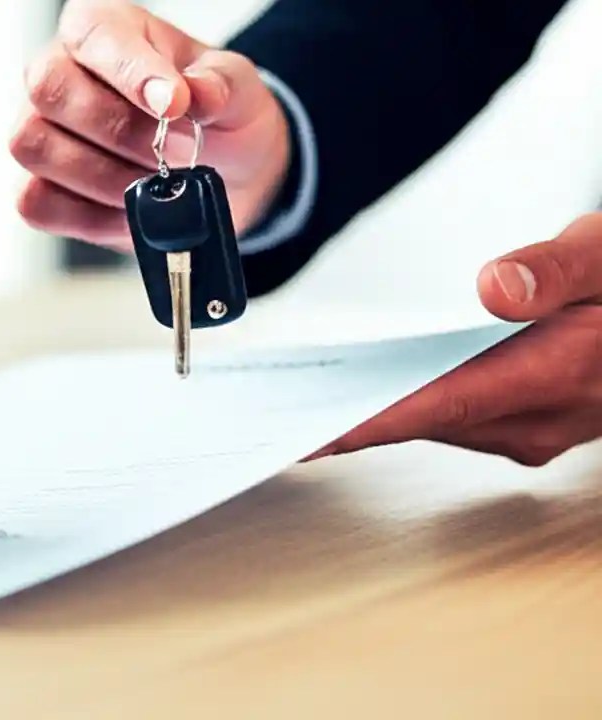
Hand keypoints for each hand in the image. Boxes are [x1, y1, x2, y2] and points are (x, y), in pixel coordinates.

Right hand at [11, 0, 290, 248]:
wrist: (218, 171)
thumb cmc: (212, 115)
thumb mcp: (235, 89)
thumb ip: (220, 85)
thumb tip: (200, 94)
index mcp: (100, 28)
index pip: (93, 35)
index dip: (129, 70)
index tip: (174, 103)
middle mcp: (56, 72)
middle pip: (50, 90)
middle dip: (120, 131)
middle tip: (175, 153)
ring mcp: (36, 131)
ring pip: (35, 147)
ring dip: (105, 176)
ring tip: (157, 183)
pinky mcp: (34, 188)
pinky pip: (38, 203)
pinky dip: (90, 215)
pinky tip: (131, 209)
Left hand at [312, 213, 601, 466]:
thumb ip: (560, 267)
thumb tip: (497, 288)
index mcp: (554, 373)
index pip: (436, 405)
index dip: (365, 424)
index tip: (305, 435)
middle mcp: (536, 419)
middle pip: (420, 422)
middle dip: (345, 420)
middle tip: (271, 414)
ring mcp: (532, 431)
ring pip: (433, 425)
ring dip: (370, 418)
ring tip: (297, 403)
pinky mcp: (525, 426)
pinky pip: (450, 422)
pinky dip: (405, 410)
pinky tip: (363, 396)